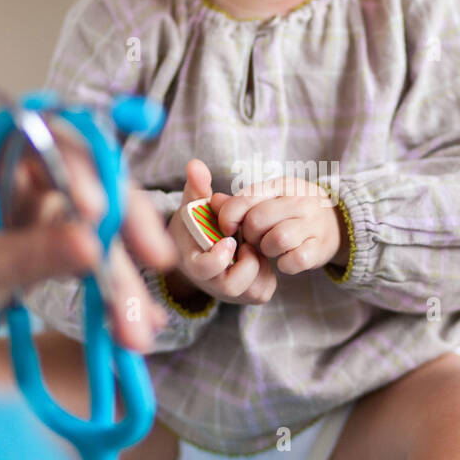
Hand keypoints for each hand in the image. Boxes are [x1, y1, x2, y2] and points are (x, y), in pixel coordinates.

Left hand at [0, 130, 176, 353]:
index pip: (44, 140)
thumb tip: (94, 245)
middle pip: (86, 179)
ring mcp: (33, 207)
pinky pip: (93, 256)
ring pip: (97, 225)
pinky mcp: (48, 241)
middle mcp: (13, 172)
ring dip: (122, 275)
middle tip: (155, 263)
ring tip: (138, 330)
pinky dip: (115, 288)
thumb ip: (31, 256)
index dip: (80, 168)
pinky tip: (138, 320)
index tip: (98, 212)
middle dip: (122, 226)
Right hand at [162, 159, 276, 305]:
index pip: (204, 269)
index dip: (219, 256)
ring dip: (258, 265)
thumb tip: (195, 165)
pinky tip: (258, 257)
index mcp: (193, 261)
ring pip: (252, 290)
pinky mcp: (249, 295)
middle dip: (246, 263)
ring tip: (251, 247)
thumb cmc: (197, 226)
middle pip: (231, 285)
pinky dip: (266, 272)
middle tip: (247, 244)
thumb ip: (197, 187)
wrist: (203, 251)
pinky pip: (264, 289)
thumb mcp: (194, 206)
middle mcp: (211, 283)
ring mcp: (231, 292)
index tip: (229, 239)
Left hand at [217, 175, 347, 274]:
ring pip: (276, 239)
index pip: (245, 198)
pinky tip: (286, 259)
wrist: (338, 222)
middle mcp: (299, 201)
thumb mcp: (269, 198)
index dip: (229, 217)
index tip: (229, 228)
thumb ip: (240, 201)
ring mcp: (312, 224)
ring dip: (267, 250)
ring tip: (271, 248)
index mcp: (281, 185)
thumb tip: (212, 201)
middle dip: (249, 235)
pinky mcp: (320, 248)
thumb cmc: (292, 211)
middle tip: (255, 239)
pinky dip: (285, 265)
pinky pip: (294, 260)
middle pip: (257, 220)